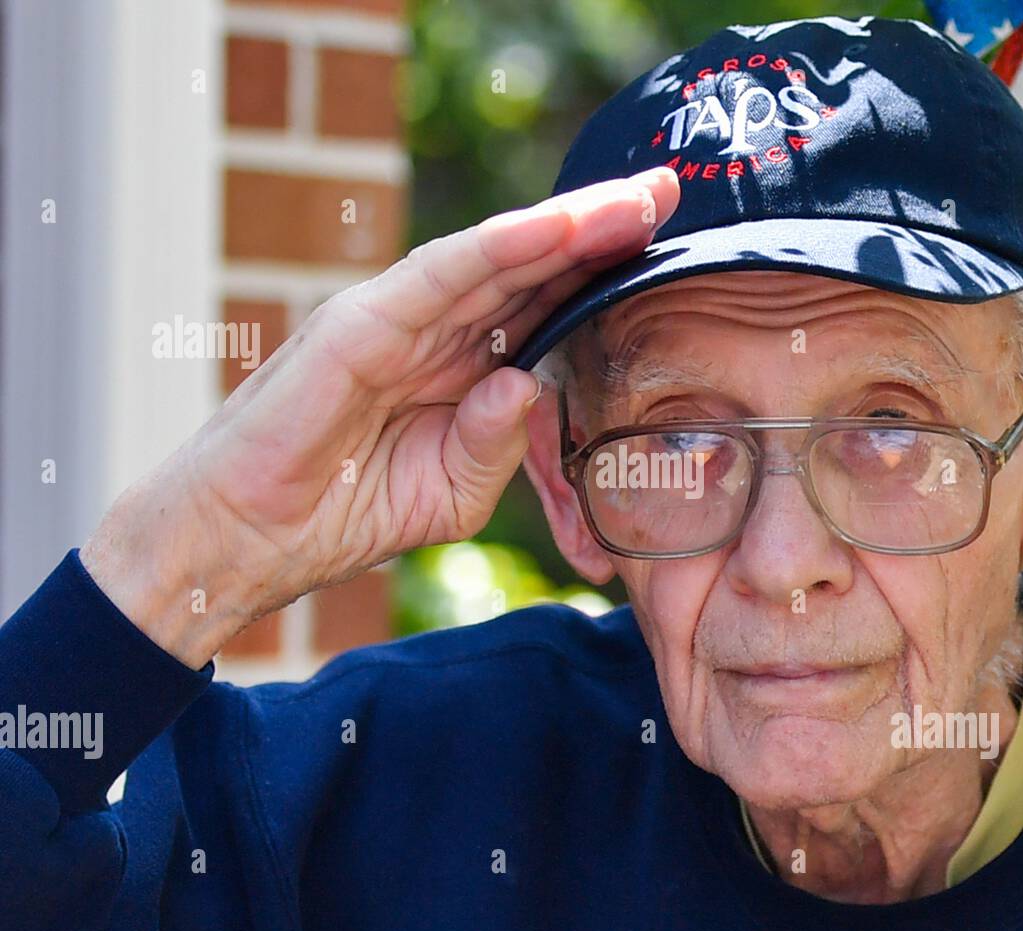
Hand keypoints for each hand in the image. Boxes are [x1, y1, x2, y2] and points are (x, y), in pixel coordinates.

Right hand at [81, 168, 680, 667]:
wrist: (247, 543)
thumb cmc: (342, 514)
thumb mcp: (452, 493)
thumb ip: (497, 444)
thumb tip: (525, 385)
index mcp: (457, 364)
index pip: (541, 305)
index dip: (603, 274)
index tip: (672, 247)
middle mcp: (432, 329)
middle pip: (529, 268)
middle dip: (601, 230)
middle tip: (669, 192)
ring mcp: (395, 319)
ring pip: (494, 257)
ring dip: (566, 225)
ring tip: (635, 199)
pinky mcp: (357, 326)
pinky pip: (439, 279)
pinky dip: (498, 249)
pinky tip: (557, 227)